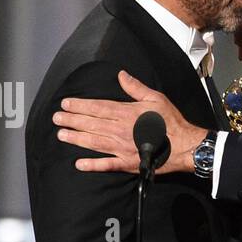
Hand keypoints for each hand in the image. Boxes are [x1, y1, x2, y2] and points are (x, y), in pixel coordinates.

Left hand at [53, 70, 205, 173]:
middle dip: (72, 120)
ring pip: (94, 142)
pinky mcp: (127, 163)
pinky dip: (92, 165)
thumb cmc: (172, 122)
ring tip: (61, 135)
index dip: (80, 105)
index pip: (97, 107)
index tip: (66, 104)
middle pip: (91, 124)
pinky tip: (79, 164)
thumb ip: (136, 87)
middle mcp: (120, 130)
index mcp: (126, 113)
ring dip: (76, 138)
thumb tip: (121, 76)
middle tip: (56, 118)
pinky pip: (106, 165)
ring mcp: (122, 148)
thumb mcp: (156, 98)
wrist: (185, 145)